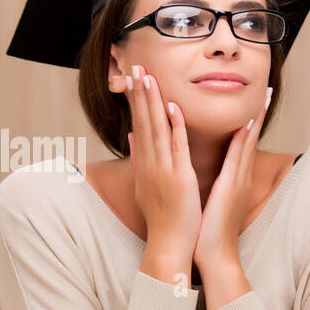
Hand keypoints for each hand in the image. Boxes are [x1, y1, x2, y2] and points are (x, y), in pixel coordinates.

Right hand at [120, 64, 201, 275]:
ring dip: (151, 101)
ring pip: (156, 128)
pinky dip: (174, 126)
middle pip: (142, 121)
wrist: (168, 244)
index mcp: (144, 163)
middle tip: (133, 66)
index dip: (134, 99)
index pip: (138, 124)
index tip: (131, 77)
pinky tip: (172, 106)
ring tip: (147, 76)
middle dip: (138, 92)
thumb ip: (139, 159)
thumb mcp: (145, 185)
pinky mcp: (179, 177)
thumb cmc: (162, 217)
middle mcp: (150, 163)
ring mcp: (163, 169)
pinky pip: (176, 147)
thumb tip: (132, 136)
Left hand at [193, 87, 272, 272]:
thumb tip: (211, 176)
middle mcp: (240, 177)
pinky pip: (237, 158)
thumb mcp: (213, 203)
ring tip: (262, 97)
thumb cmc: (208, 231)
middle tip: (267, 90)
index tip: (255, 102)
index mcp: (234, 180)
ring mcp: (239, 181)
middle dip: (259, 114)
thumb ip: (215, 187)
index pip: (242, 145)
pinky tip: (245, 123)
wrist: (214, 256)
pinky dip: (241, 140)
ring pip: (247, 144)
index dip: (249, 123)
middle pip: (250, 139)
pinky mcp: (232, 187)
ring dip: (254, 119)